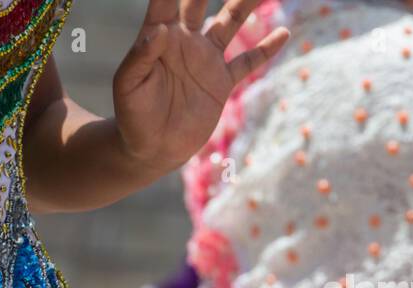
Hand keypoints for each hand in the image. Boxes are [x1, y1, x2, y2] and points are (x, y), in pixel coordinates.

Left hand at [113, 0, 289, 174]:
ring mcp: (205, 59)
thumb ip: (140, 57)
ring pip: (231, 22)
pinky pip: (248, 62)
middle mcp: (184, 41)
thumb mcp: (128, 86)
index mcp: (158, 37)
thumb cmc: (133, 115)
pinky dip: (266, 49)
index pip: (165, 1)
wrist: (151, 148)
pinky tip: (284, 33)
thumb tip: (160, 29)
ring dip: (246, 3)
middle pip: (200, 1)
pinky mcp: (220, 82)